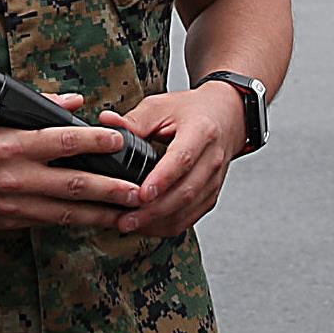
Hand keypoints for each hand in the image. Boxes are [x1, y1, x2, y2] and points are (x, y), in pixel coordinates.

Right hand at [0, 98, 143, 230]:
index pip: (62, 141)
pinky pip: (45, 224)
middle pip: (73, 185)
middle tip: (139, 190)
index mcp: (10, 144)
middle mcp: (13, 177)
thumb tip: (74, 102)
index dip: (95, 141)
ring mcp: (9, 205)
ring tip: (126, 214)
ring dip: (99, 214)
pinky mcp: (5, 223)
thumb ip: (36, 108)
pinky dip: (71, 222)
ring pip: (64, 213)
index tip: (120, 140)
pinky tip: (91, 221)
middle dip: (110, 189)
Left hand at [104, 83, 246, 237]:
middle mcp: (212, 159)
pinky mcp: (210, 195)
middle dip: (154, 210)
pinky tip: (144, 226)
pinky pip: (189, 217)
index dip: (162, 179)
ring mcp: (213, 181)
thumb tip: (107, 123)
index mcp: (201, 132)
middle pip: (185, 191)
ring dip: (158, 222)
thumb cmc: (192, 111)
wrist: (226, 118)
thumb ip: (134, 119)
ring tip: (129, 225)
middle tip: (125, 219)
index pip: (182, 159)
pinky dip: (166, 226)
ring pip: (187, 210)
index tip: (141, 194)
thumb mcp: (162, 106)